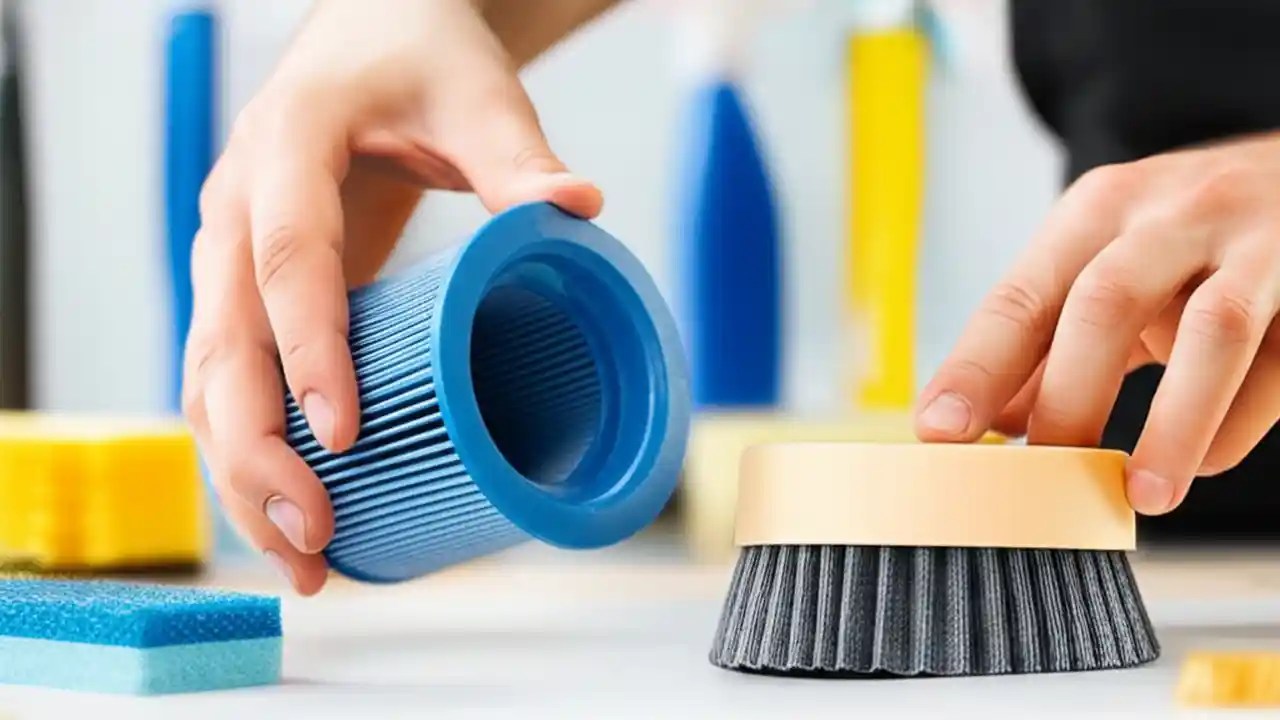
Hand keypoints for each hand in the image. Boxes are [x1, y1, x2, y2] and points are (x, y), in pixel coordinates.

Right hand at [181, 0, 601, 593]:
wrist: (366, 41)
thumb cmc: (415, 59)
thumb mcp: (474, 93)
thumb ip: (518, 155)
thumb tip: (579, 209)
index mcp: (284, 148)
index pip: (286, 257)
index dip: (309, 348)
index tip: (345, 432)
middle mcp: (234, 210)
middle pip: (222, 343)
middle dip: (258, 449)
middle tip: (314, 534)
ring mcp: (229, 258)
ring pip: (207, 381)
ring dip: (242, 476)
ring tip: (303, 561)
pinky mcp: (247, 297)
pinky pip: (228, 384)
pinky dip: (250, 456)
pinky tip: (293, 517)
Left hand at [914, 133, 1279, 515]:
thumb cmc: (1201, 231)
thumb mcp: (1116, 261)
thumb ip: (1054, 339)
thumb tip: (989, 424)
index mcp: (1098, 212)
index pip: (1021, 296)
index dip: (976, 368)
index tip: (938, 432)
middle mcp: (1172, 213)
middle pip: (1104, 304)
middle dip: (1069, 399)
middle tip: (1044, 478)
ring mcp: (1258, 239)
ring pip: (1214, 332)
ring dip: (1172, 423)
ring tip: (1140, 494)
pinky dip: (1235, 423)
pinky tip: (1202, 463)